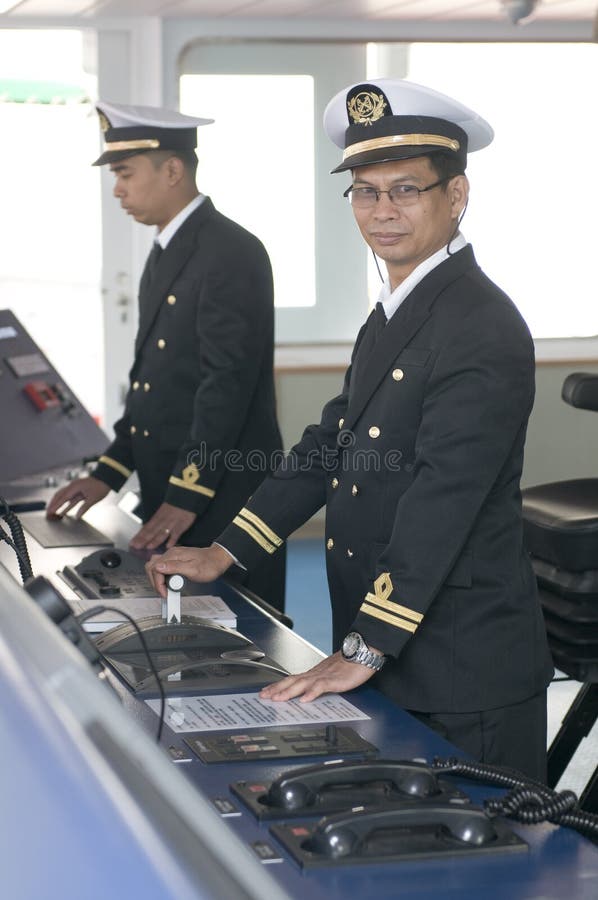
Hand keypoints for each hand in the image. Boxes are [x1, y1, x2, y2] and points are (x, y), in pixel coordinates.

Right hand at [46, 476, 109, 518]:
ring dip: (58, 504)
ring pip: (63, 496)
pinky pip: (69, 498)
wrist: (107, 479)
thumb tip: (78, 516)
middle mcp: (73, 486)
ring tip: (53, 512)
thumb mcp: (93, 498)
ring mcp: (75, 488)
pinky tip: (63, 511)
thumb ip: (84, 507)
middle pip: (59, 495)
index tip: (50, 511)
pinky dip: (66, 504)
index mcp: (75, 487)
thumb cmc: (101, 486)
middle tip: (48, 512)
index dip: (55, 505)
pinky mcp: (78, 490)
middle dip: (53, 504)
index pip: (63, 498)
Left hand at [130, 502, 196, 549]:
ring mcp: (172, 524)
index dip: (139, 536)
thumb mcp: (162, 511)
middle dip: (144, 539)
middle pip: (152, 531)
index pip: (146, 528)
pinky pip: (176, 533)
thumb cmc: (174, 505)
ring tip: (148, 547)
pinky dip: (172, 540)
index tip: (132, 543)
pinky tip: (168, 546)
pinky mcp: (181, 525)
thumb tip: (147, 531)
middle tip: (137, 547)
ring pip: (162, 533)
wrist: (185, 497)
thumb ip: (156, 521)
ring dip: (155, 540)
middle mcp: (162, 521)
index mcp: (157, 517)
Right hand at [145, 543, 233, 597]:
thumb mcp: (193, 569)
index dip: (158, 584)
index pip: (155, 569)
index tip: (165, 594)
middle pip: (151, 567)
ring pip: (155, 567)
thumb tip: (158, 567)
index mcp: (173, 555)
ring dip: (157, 580)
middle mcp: (171, 554)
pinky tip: (169, 584)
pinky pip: (162, 568)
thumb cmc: (209, 565)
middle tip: (164, 593)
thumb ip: (175, 567)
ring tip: (166, 590)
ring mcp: (172, 556)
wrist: (218, 559)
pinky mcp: (175, 560)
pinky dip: (162, 577)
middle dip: (155, 582)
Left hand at [259, 651, 376, 702]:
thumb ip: (320, 682)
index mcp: (314, 673)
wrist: (362, 651)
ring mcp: (324, 676)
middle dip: (277, 689)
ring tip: (278, 699)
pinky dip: (312, 693)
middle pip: (292, 681)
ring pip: (302, 683)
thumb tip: (311, 691)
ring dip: (288, 691)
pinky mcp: (335, 679)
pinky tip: (305, 700)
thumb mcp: (332, 674)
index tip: (266, 691)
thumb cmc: (350, 663)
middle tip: (263, 696)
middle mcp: (316, 673)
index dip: (278, 685)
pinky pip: (321, 687)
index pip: (292, 679)